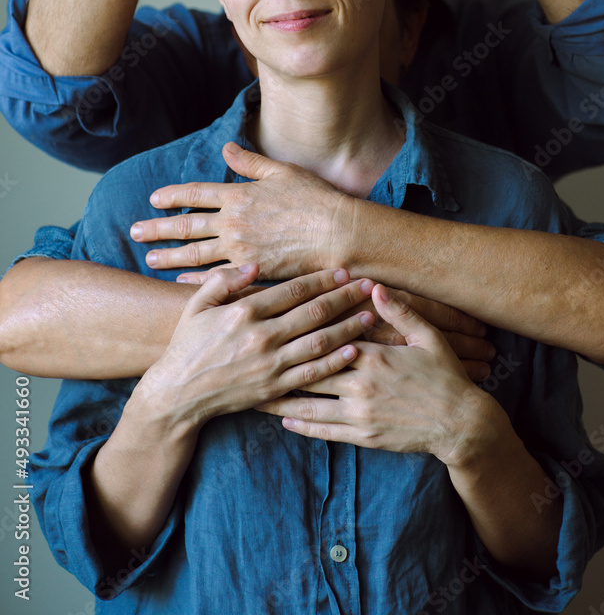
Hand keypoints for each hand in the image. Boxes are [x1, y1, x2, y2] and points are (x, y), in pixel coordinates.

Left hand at [130, 142, 353, 277]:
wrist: (336, 233)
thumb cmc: (315, 200)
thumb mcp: (282, 172)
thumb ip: (250, 163)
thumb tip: (227, 148)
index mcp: (239, 195)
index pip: (195, 193)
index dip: (172, 196)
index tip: (154, 199)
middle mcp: (233, 221)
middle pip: (186, 225)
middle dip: (158, 228)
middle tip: (135, 231)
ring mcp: (240, 248)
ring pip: (195, 253)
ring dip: (169, 256)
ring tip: (150, 259)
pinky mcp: (251, 270)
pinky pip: (215, 277)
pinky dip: (194, 280)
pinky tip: (179, 282)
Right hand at [138, 267, 376, 430]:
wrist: (177, 395)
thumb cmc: (187, 344)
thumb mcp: (197, 305)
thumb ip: (224, 280)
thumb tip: (255, 265)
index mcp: (243, 312)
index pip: (292, 290)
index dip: (321, 279)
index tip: (343, 271)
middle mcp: (261, 338)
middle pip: (314, 313)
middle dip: (345, 298)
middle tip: (369, 286)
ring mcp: (269, 366)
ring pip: (319, 343)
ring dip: (348, 328)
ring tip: (370, 315)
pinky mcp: (274, 389)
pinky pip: (312, 375)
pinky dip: (335, 362)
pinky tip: (355, 350)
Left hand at [255, 282, 496, 463]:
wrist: (462, 423)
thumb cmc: (446, 376)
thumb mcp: (427, 337)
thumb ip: (399, 311)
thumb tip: (374, 286)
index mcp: (372, 354)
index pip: (325, 337)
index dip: (298, 330)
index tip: (273, 323)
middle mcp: (360, 383)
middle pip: (308, 370)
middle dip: (278, 365)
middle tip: (249, 359)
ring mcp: (360, 412)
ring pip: (309, 404)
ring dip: (280, 401)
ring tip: (254, 395)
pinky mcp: (364, 436)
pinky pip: (326, 431)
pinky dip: (303, 426)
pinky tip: (285, 423)